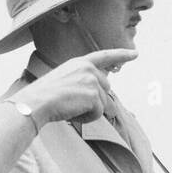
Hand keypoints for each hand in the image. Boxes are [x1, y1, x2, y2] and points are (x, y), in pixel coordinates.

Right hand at [17, 49, 137, 126]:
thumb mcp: (64, 81)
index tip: (135, 54)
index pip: (104, 57)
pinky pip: (98, 114)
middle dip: (94, 101)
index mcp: (79, 63)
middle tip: (72, 105)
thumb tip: (106, 100)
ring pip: (103, 104)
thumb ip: (83, 83)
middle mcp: (88, 69)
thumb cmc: (44, 96)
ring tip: (68, 108)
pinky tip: (72, 113)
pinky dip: (86, 118)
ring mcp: (92, 81)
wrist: (35, 102)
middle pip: (105, 90)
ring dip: (88, 111)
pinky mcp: (94, 95)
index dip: (121, 55)